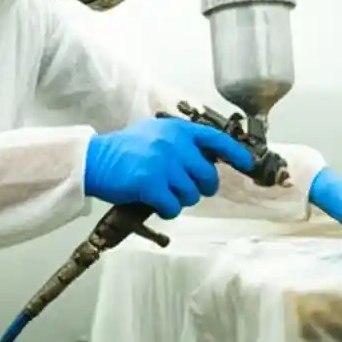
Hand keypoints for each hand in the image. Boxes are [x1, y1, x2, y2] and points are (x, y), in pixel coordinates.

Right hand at [84, 118, 253, 218]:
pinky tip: (153, 203)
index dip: (235, 154)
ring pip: (191, 195)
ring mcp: (163, 164)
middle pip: (207, 177)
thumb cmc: (124, 150)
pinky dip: (166, 210)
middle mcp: (174, 145)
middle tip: (184, 189)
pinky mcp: (151, 184)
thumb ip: (181, 143)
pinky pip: (173, 207)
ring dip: (179, 200)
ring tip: (161, 193)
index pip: (216, 140)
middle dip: (200, 188)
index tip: (247, 164)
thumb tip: (207, 160)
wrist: (95, 160)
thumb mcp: (156, 134)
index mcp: (177, 131)